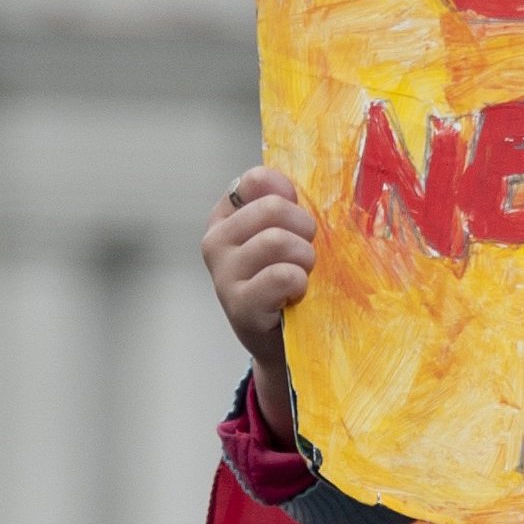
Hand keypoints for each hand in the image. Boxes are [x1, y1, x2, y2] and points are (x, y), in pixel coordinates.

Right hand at [202, 166, 315, 443]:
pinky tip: (297, 294)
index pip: (254, 180)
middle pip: (272, 209)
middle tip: (308, 253)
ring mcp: (224, 275)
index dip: (287, 193)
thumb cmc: (293, 282)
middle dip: (304, 228)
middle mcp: (216, 242)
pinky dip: (299, 282)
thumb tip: (287, 185)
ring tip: (304, 275)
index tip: (297, 213)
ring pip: (278, 240)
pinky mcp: (239, 306)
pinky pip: (281, 276)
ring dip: (305, 258)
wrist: (287, 343)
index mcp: (226, 218)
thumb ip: (287, 206)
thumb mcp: (290, 237)